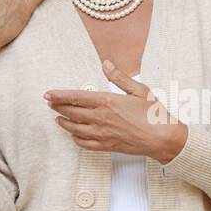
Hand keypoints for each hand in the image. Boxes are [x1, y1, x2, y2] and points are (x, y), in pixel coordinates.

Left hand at [44, 59, 187, 162]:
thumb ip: (119, 77)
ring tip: (58, 118)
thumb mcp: (139, 90)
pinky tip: (74, 135)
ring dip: (64, 122)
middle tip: (50, 103)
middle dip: (58, 107)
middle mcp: (101, 118)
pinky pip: (84, 143)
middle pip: (72, 112)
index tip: (48, 94)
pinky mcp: (106, 146)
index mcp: (108, 102)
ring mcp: (102, 134)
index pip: (77, 97)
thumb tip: (106, 64)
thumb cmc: (153, 114)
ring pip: (75, 128)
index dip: (60, 95)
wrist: (162, 138)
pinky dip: (76, 138)